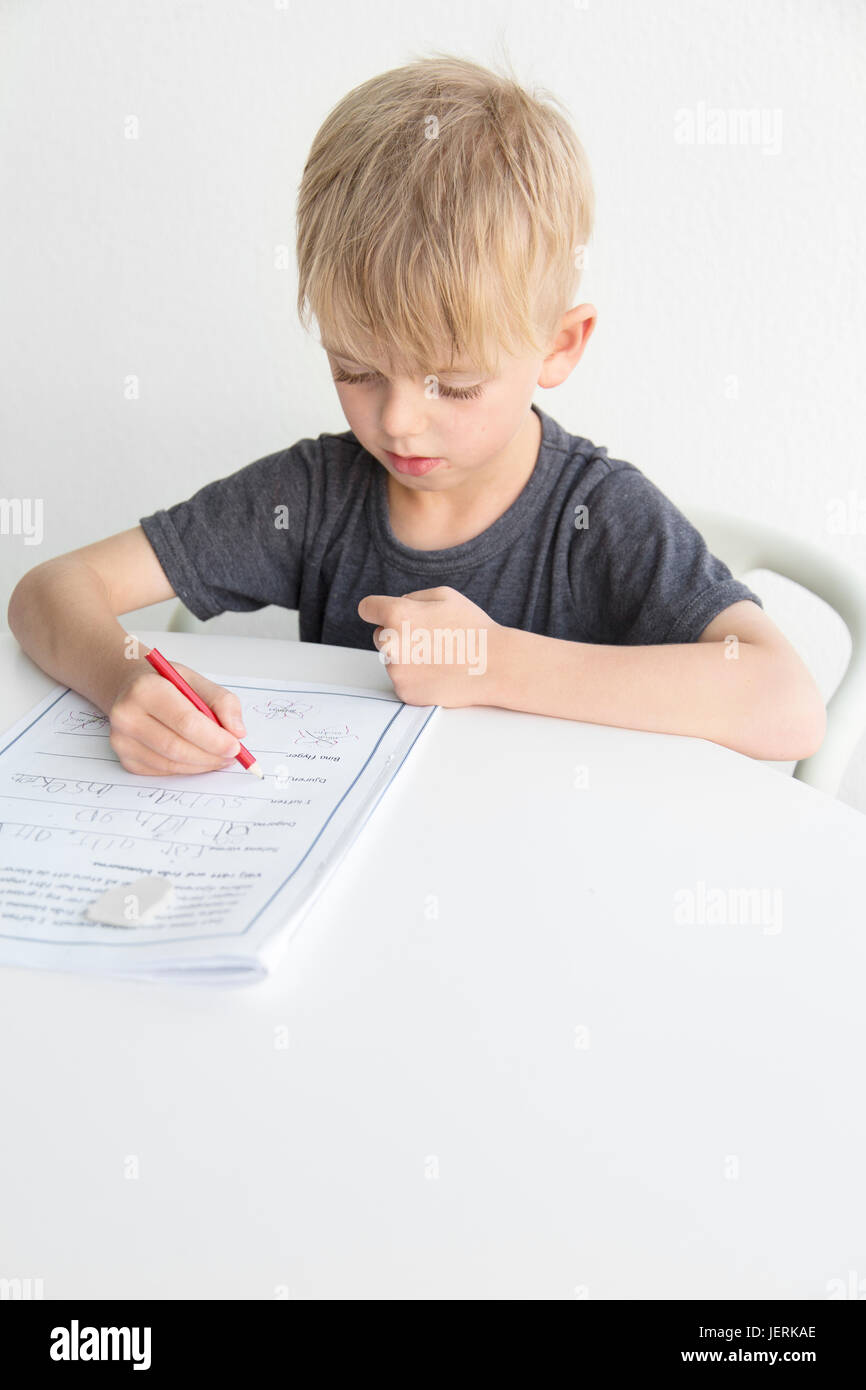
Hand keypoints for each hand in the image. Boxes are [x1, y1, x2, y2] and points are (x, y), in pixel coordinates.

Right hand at [108, 661, 246, 775]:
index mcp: (145, 689)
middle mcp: (126, 716)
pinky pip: (163, 771)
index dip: (214, 738)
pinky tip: (197, 757)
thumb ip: (222, 702)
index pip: (185, 721)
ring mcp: (122, 741)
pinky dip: (187, 768)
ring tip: (219, 756)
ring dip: (202, 765)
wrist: (128, 689)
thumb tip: (237, 732)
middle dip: (211, 756)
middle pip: (177, 748)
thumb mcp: (194, 680)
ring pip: (171, 764)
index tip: (235, 746)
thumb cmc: (164, 684)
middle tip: (232, 755)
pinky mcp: (126, 759)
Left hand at [357, 585, 502, 706]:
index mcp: (398, 615)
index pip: (367, 608)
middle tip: (428, 638)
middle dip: (396, 634)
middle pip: (378, 635)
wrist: (495, 666)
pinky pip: (402, 680)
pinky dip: (415, 677)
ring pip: (391, 659)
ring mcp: (397, 671)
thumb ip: (411, 597)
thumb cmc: (472, 628)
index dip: (376, 609)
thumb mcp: (445, 595)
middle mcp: (391, 644)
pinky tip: (438, 672)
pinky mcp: (405, 692)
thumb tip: (394, 605)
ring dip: (406, 657)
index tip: (381, 613)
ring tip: (439, 657)